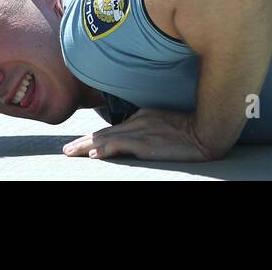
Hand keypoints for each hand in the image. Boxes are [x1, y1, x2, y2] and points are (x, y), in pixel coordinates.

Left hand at [62, 108, 214, 161]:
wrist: (206, 131)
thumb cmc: (190, 130)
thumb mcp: (166, 124)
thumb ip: (149, 127)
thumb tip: (132, 138)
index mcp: (144, 115)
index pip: (113, 127)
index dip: (94, 136)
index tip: (80, 143)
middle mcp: (139, 121)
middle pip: (104, 132)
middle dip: (83, 141)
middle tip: (66, 149)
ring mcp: (142, 131)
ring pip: (106, 138)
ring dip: (86, 146)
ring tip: (70, 153)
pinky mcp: (146, 143)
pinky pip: (120, 145)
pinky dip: (105, 149)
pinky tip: (94, 155)